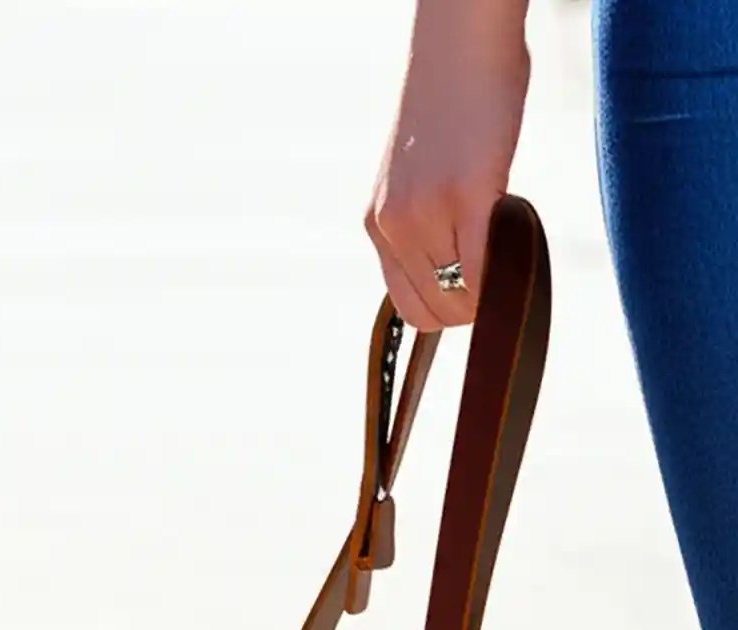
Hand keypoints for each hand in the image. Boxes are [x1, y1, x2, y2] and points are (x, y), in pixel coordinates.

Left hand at [364, 29, 530, 330]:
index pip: (409, 306)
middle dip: (476, 304)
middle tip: (502, 260)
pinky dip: (508, 273)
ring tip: (508, 239)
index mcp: (377, 224)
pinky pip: (486, 270)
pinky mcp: (465, 194)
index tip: (480, 277)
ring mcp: (423, 214)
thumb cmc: (452, 108)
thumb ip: (427, 225)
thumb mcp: (420, 179)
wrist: (458, 46)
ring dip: (494, 291)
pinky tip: (520, 234)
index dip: (452, 305)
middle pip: (436, 314)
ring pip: (462, 302)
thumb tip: (458, 272)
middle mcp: (391, 226)